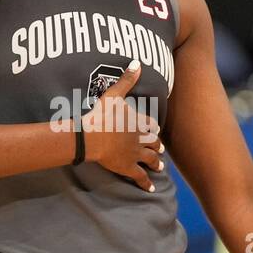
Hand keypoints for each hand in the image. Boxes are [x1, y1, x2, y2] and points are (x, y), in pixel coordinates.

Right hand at [81, 59, 163, 191]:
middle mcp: (141, 138)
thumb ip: (127, 80)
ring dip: (156, 162)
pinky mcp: (128, 168)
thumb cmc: (101, 115)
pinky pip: (140, 177)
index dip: (153, 128)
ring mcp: (135, 154)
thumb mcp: (114, 94)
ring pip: (150, 159)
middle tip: (160, 149)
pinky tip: (152, 189)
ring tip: (160, 166)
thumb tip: (137, 63)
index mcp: (139, 121)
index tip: (156, 130)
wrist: (92, 137)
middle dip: (157, 146)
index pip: (151, 125)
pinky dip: (147, 183)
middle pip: (153, 142)